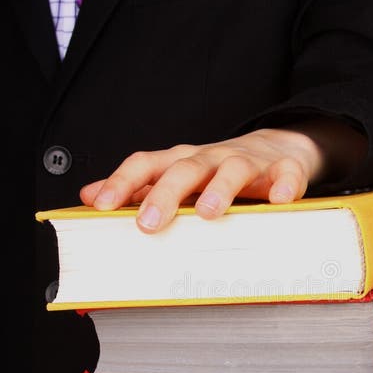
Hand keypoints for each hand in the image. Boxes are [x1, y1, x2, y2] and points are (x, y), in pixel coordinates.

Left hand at [80, 119, 365, 232]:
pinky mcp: (284, 169)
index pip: (146, 164)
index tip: (101, 207)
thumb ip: (137, 189)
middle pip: (185, 169)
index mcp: (181, 161)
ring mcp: (248, 162)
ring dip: (220, 189)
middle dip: (165, 195)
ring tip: (209, 213)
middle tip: (149, 224)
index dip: (122, 183)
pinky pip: (285, 175)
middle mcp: (211, 158)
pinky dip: (283, 185)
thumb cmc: (219, 172)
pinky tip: (279, 200)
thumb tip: (87, 197)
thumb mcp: (177, 177)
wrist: (279, 148)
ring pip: (233, 169)